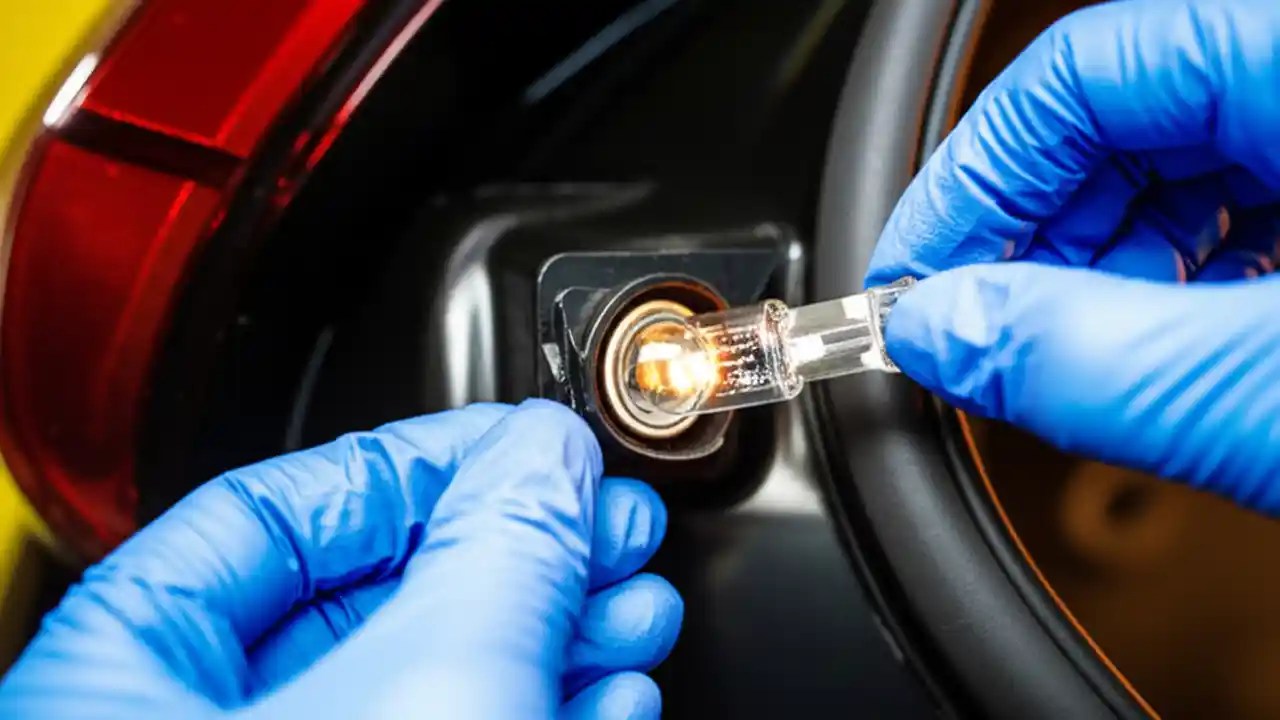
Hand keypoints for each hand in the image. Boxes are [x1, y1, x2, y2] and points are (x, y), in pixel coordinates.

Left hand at [0, 400, 681, 718]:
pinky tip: (605, 690)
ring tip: (635, 606)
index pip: (287, 502)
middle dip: (524, 552)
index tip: (536, 444)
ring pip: (430, 677)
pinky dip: (536, 711)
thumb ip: (494, 545)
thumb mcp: (428, 680)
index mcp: (123, 666)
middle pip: (379, 590)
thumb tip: (546, 452)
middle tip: (610, 525)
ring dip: (552, 634)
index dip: (434, 457)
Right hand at [866, 0, 1279, 510]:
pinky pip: (1240, 214)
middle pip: (1115, 121)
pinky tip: (1149, 348)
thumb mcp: (1264, 392)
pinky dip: (1170, 286)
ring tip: (1054, 354)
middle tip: (969, 332)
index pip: (1074, 70)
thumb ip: (1080, 357)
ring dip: (1090, 269)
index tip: (912, 279)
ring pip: (1174, 172)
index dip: (968, 178)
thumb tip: (936, 333)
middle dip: (1022, 235)